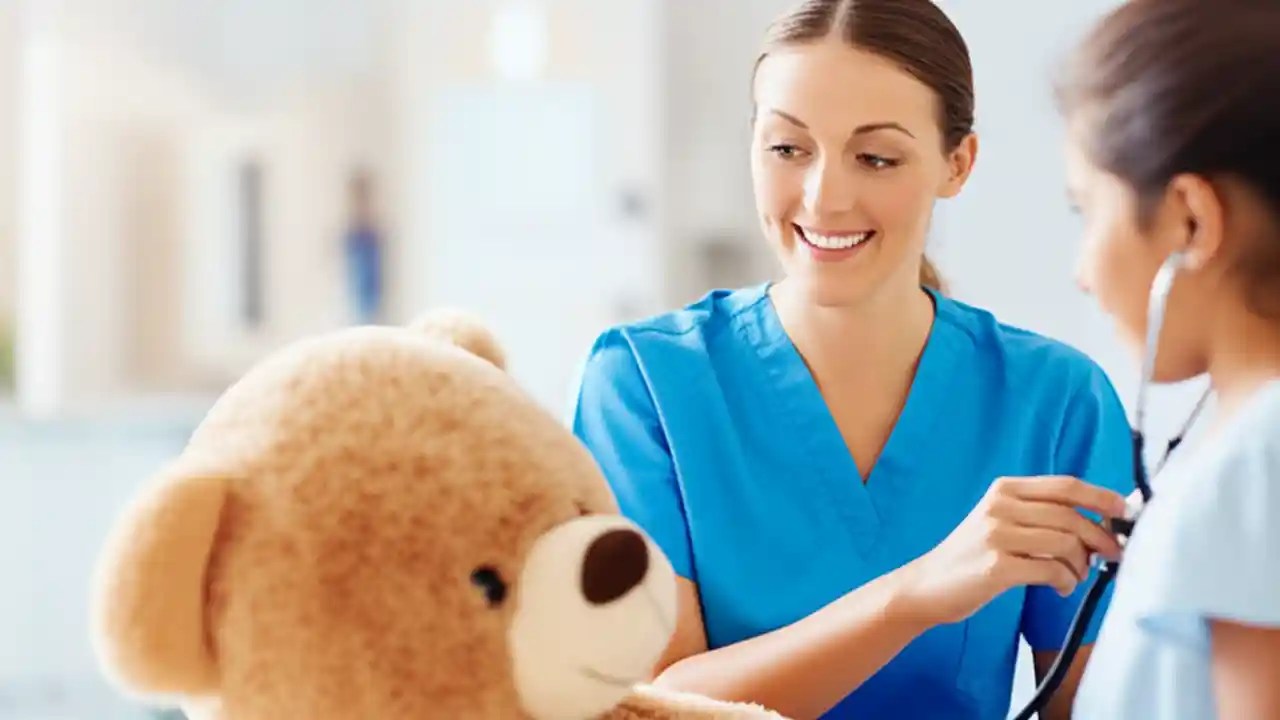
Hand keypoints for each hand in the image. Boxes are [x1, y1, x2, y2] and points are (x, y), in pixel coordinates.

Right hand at [896, 476, 1126, 625]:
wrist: (928, 585)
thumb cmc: (973, 556)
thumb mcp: (1001, 521)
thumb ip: (1041, 515)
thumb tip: (1101, 521)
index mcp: (1004, 489)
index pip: (1065, 486)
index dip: (1101, 496)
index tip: (1124, 511)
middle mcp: (999, 507)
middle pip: (1070, 516)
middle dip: (1101, 538)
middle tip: (1112, 555)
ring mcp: (996, 536)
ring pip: (1065, 544)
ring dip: (1081, 565)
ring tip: (1075, 576)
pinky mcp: (997, 567)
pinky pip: (1052, 571)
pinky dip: (1066, 582)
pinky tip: (1060, 588)